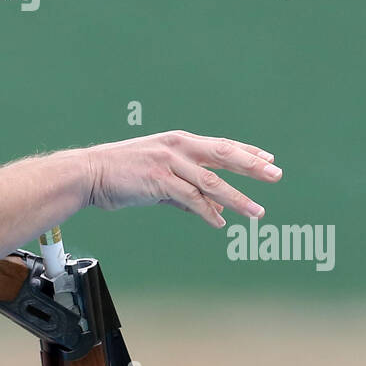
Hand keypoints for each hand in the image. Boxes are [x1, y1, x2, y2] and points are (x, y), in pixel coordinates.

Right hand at [85, 130, 280, 227]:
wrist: (88, 174)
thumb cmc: (121, 174)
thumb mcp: (157, 177)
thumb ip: (186, 192)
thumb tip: (216, 211)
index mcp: (179, 142)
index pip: (221, 146)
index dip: (247, 152)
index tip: (269, 159)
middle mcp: (177, 147)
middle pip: (224, 155)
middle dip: (252, 166)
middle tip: (276, 174)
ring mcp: (169, 162)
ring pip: (212, 181)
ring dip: (237, 198)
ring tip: (257, 211)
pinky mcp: (159, 180)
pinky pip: (190, 198)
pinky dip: (207, 211)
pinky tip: (220, 222)